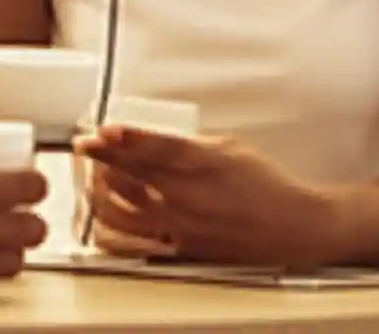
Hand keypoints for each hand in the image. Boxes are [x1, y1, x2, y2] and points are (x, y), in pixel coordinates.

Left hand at [73, 125, 340, 267]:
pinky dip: (116, 221)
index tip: (101, 130)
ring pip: (125, 210)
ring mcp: (184, 225)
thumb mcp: (228, 148)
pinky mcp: (181, 248)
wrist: (293, 227)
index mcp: (206, 163)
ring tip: (93, 177)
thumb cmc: (264, 185)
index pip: (156, 147)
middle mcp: (192, 195)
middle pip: (132, 175)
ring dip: (101, 191)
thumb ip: (186, 145)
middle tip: (84, 146)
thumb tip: (145, 140)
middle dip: (100, 158)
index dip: (125, 138)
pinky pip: (136, 236)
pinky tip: (106, 210)